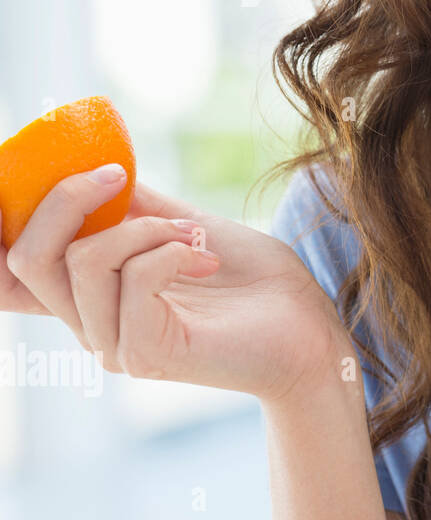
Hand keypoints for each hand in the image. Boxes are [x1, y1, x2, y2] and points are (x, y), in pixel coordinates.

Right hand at [0, 167, 351, 403]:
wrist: (310, 327)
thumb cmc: (255, 281)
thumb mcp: (187, 226)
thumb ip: (135, 207)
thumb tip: (92, 166)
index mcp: (92, 295)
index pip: (10, 273)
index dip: (4, 226)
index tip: (43, 177)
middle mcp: (91, 324)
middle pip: (26, 258)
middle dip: (67, 198)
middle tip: (120, 174)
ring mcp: (115, 344)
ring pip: (81, 262)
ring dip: (144, 228)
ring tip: (194, 236)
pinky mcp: (146, 353)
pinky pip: (133, 280)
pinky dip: (170, 252)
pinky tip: (206, 260)